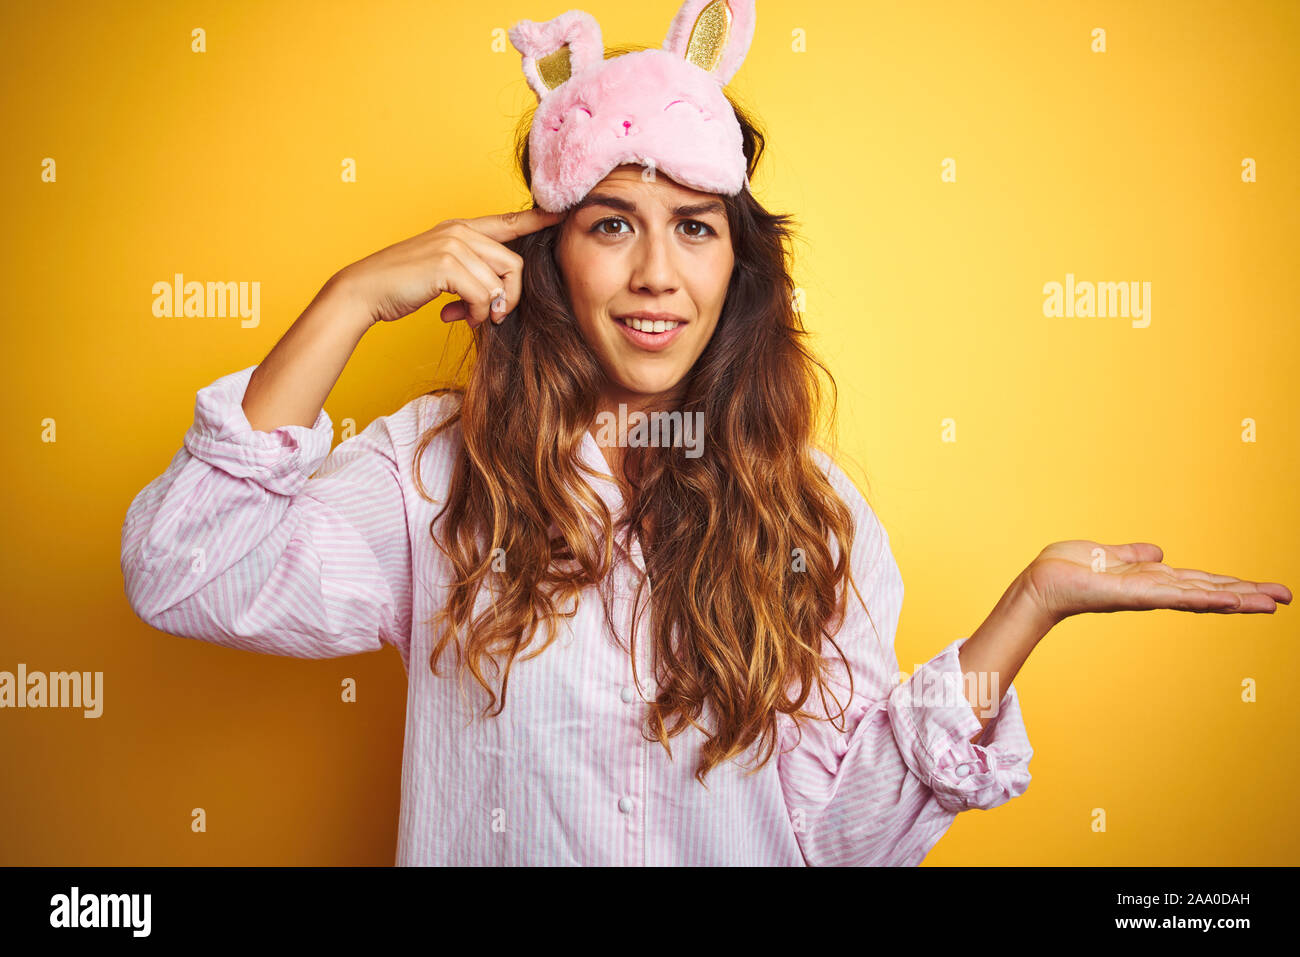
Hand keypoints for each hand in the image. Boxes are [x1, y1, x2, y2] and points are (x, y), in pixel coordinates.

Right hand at [335, 207, 563, 327]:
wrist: (365, 292)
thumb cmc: (402, 286)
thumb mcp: (442, 274)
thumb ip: (472, 277)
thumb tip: (497, 302)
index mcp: (460, 228)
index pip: (508, 220)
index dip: (537, 218)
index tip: (562, 212)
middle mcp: (460, 231)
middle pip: (514, 263)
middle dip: (510, 297)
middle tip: (489, 316)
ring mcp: (453, 245)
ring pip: (501, 281)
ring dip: (489, 309)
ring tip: (469, 317)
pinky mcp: (447, 264)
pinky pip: (484, 295)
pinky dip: (475, 314)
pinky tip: (455, 317)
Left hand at [1020, 540, 1291, 627]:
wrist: (1041, 581)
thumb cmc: (1069, 570)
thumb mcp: (1109, 555)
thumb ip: (1134, 554)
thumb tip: (1159, 552)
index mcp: (1152, 579)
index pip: (1201, 583)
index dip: (1232, 585)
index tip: (1265, 589)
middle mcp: (1154, 589)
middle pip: (1210, 591)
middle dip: (1247, 595)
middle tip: (1285, 598)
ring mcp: (1146, 594)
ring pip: (1199, 596)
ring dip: (1235, 599)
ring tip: (1270, 602)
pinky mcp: (1132, 594)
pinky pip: (1172, 596)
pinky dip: (1201, 598)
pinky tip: (1227, 601)